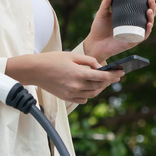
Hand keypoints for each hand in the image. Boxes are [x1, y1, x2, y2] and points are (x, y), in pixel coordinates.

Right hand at [5, 51, 123, 103]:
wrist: (34, 70)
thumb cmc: (52, 59)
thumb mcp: (72, 55)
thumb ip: (89, 61)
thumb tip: (101, 67)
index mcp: (79, 74)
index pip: (102, 76)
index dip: (113, 75)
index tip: (121, 72)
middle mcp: (76, 86)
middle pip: (99, 86)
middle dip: (109, 81)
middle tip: (115, 76)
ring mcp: (71, 94)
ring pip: (92, 94)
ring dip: (100, 88)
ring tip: (103, 81)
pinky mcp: (66, 98)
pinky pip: (83, 99)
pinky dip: (89, 94)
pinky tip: (89, 87)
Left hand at [82, 0, 155, 60]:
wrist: (94, 43)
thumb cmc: (99, 28)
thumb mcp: (102, 14)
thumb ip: (105, 5)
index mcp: (130, 16)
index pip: (143, 6)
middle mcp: (134, 24)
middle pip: (148, 14)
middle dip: (152, 6)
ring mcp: (134, 33)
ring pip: (148, 24)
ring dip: (151, 17)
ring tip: (149, 10)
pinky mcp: (132, 41)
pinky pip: (143, 36)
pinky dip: (147, 30)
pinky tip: (148, 24)